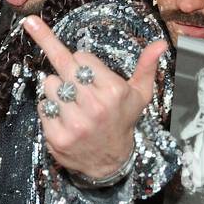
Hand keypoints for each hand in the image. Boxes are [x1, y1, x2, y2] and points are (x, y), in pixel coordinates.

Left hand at [25, 14, 167, 180]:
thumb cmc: (123, 120)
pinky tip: (64, 116)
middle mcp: (95, 107)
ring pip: (50, 84)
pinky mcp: (58, 136)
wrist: (111, 161)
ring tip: (71, 101)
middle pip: (63, 65)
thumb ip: (147, 66)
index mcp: (113, 92)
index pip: (81, 57)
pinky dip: (49, 108)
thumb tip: (160, 43)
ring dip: (56, 88)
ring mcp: (75, 123)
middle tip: (45, 42)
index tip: (86, 70)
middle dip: (60, 60)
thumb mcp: (140, 94)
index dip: (82, 61)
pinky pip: (43, 106)